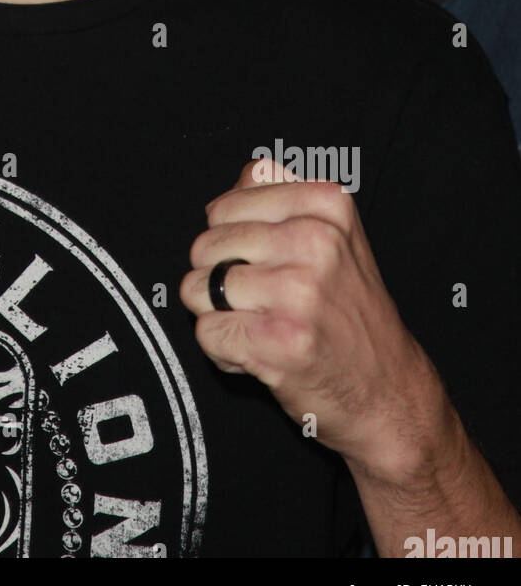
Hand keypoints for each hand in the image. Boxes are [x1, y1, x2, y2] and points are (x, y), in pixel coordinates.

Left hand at [179, 158, 440, 477]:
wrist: (389, 389)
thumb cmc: (349, 311)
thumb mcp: (332, 234)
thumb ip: (276, 199)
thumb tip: (224, 195)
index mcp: (326, 204)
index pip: (224, 206)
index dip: (231, 240)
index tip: (265, 264)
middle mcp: (315, 240)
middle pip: (206, 246)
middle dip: (218, 277)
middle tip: (262, 301)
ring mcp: (298, 291)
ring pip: (198, 288)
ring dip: (218, 315)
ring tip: (262, 325)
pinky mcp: (280, 340)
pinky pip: (207, 332)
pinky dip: (223, 350)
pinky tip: (262, 352)